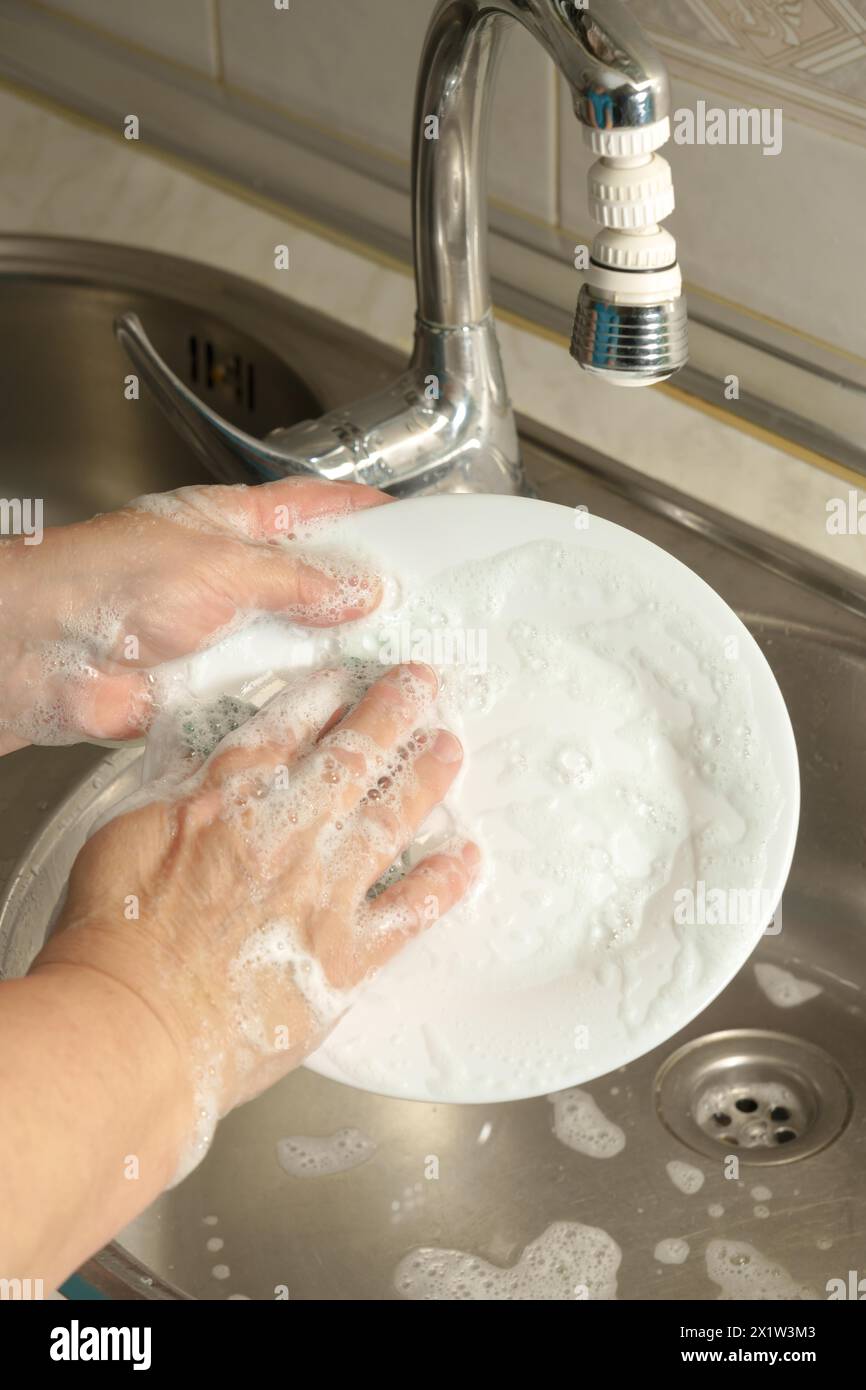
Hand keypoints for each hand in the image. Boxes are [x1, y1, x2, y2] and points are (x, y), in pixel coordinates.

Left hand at [0, 477, 388, 753]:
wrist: (44, 654)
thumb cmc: (104, 584)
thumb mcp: (223, 566)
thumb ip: (300, 580)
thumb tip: (361, 588)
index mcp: (234, 524)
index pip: (316, 508)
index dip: (368, 516)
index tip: (418, 530)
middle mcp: (233, 577)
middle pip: (317, 582)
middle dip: (364, 596)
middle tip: (419, 610)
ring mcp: (226, 634)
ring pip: (301, 643)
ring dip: (337, 654)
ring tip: (391, 660)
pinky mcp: (215, 688)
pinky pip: (274, 694)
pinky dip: (304, 701)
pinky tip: (338, 704)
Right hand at [33, 662, 477, 1176]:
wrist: (135, 1029)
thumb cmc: (114, 945)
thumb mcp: (121, 838)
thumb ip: (174, 799)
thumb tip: (202, 778)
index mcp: (228, 803)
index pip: (287, 732)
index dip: (323, 699)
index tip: (350, 680)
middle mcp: (288, 837)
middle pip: (353, 758)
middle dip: (393, 711)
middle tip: (422, 683)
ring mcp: (324, 895)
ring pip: (391, 820)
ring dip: (427, 778)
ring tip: (451, 747)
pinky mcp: (346, 956)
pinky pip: (411, 912)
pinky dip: (444, 883)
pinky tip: (467, 858)